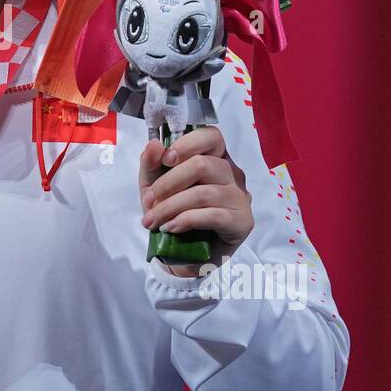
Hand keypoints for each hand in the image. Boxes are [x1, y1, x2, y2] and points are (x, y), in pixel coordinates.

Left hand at [138, 125, 252, 275]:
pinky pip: (213, 215)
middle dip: (168, 183)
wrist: (185, 254)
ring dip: (170, 207)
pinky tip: (171, 228)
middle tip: (148, 201)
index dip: (187, 144)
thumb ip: (151, 165)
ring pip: (203, 193)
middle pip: (202, 164)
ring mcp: (240, 197)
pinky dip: (186, 220)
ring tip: (153, 221)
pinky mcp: (242, 221)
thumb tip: (154, 145)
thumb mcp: (154, 188)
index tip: (165, 160)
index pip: (211, 136)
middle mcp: (231, 173)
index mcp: (214, 157)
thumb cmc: (173, 213)